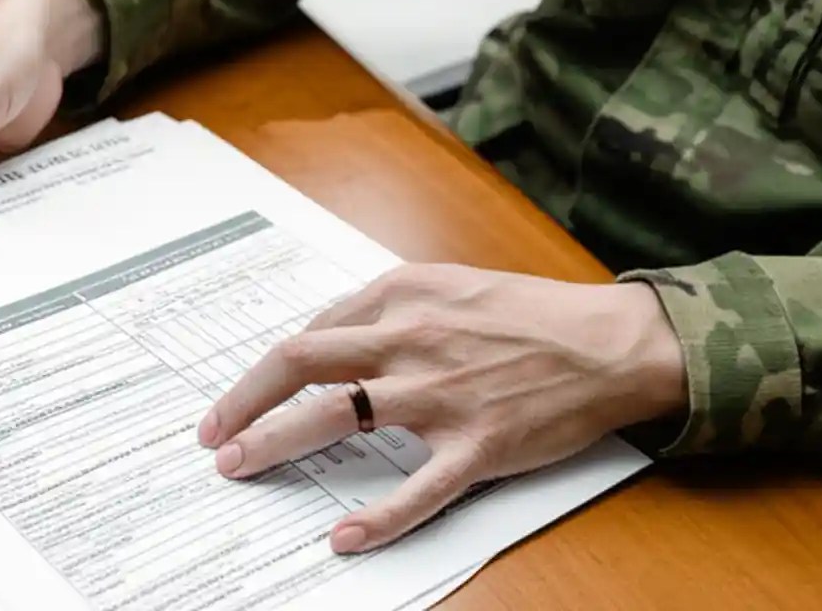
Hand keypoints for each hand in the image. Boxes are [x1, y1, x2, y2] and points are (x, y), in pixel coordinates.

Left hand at [196, 263, 685, 553]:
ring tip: (240, 467)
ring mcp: (442, 394)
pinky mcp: (477, 446)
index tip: (238, 398)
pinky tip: (342, 537)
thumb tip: (323, 337)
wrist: (610, 344)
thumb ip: (383, 307)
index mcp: (401, 295)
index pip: (309, 334)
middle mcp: (411, 339)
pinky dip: (376, 518)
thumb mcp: (447, 285)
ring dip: (276, 444)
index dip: (263, 371)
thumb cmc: (528, 314)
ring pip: (336, 418)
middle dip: (242, 402)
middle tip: (211, 436)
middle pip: (300, 364)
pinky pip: (416, 489)